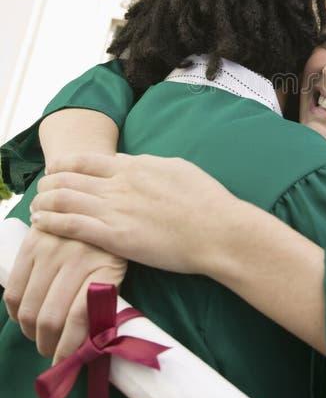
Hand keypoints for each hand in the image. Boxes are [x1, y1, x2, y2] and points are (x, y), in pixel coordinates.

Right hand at [4, 226, 126, 362]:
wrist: (104, 206)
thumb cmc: (115, 248)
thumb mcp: (119, 272)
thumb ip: (104, 302)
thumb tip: (91, 346)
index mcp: (102, 268)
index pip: (78, 320)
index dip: (70, 349)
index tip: (68, 364)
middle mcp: (74, 258)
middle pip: (50, 320)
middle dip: (50, 346)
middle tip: (54, 354)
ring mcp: (50, 249)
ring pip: (29, 310)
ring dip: (32, 334)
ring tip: (41, 338)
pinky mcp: (32, 244)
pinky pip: (14, 291)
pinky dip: (17, 314)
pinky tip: (25, 319)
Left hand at [30, 153, 240, 275]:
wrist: (218, 230)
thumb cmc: (207, 201)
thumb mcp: (177, 168)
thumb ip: (149, 166)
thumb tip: (133, 163)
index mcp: (135, 166)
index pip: (88, 160)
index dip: (66, 165)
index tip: (56, 171)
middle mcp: (120, 183)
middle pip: (70, 178)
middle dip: (49, 184)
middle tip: (40, 192)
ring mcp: (116, 209)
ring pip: (65, 200)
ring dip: (45, 202)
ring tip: (35, 207)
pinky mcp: (115, 236)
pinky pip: (72, 226)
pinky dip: (52, 222)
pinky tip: (41, 223)